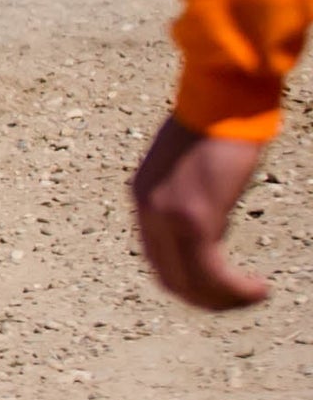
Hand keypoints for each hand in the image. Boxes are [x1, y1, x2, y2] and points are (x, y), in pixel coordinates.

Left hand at [133, 116, 272, 309]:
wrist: (221, 100)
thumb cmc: (214, 127)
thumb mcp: (187, 169)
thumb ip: (187, 199)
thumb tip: (208, 230)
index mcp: (142, 197)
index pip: (156, 259)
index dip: (188, 282)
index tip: (220, 287)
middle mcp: (147, 210)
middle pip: (170, 278)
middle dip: (207, 299)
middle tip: (239, 300)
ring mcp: (168, 216)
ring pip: (192, 283)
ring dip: (225, 299)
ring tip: (254, 295)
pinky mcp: (195, 219)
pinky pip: (212, 274)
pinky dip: (235, 290)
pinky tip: (258, 288)